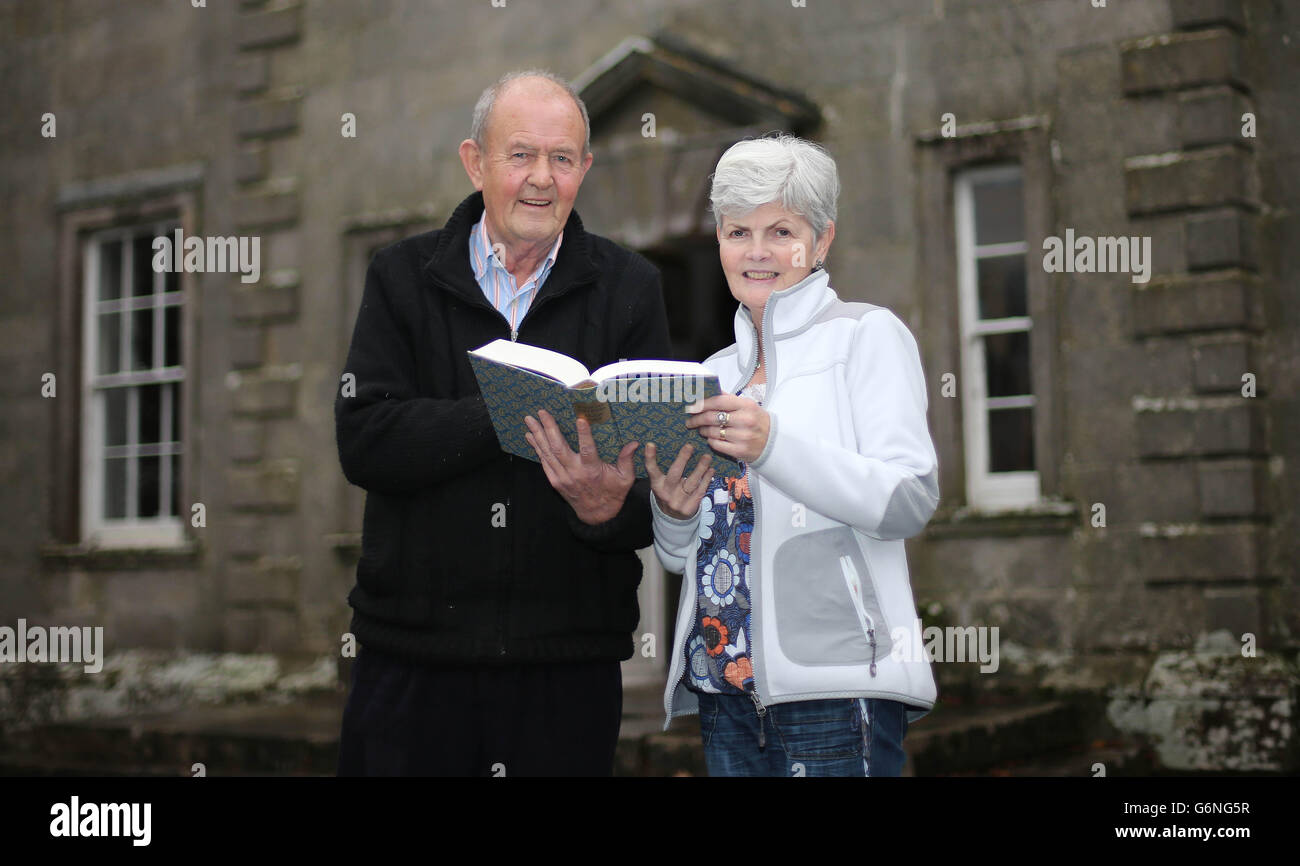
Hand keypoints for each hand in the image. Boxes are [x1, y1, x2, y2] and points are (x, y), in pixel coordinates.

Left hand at [524, 409, 636, 524]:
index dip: (584, 435)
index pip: (588, 450)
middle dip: (549, 428)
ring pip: (547, 453)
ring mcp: (562, 477)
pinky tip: (531, 436)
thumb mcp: (625, 479)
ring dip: (538, 435)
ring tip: (530, 420)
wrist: (597, 516)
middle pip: (559, 448)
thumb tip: (635, 443)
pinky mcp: (555, 481)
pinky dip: (537, 448)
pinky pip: (544, 462)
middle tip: (542, 412)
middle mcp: (574, 473)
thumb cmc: (612, 494)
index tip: (580, 418)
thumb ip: (627, 460)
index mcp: (592, 471)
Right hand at [644, 442, 713, 519]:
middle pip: (675, 475)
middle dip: (682, 459)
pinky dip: (706, 480)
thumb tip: (671, 450)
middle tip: (689, 446)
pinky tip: (711, 470)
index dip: (650, 458)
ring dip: (700, 468)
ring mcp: (678, 501)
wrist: (671, 518)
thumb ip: (661, 470)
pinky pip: (700, 491)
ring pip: (691, 483)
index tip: (650, 444)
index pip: (652, 470)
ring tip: (706, 457)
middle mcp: (667, 493)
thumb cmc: (667, 493)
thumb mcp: (660, 483)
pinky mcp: (690, 508)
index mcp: (657, 485)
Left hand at [685, 394, 769, 462]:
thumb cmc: (757, 421)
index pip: (718, 401)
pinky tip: (710, 438)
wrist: (773, 442)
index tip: (691, 407)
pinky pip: (717, 445)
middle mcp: (745, 420)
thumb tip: (709, 391)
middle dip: (697, 419)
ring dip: (703, 430)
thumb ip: (729, 398)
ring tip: (701, 430)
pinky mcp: (740, 451)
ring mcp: (743, 436)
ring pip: (712, 432)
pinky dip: (710, 441)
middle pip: (712, 417)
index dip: (702, 404)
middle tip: (690, 421)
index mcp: (746, 405)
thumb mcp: (748, 406)